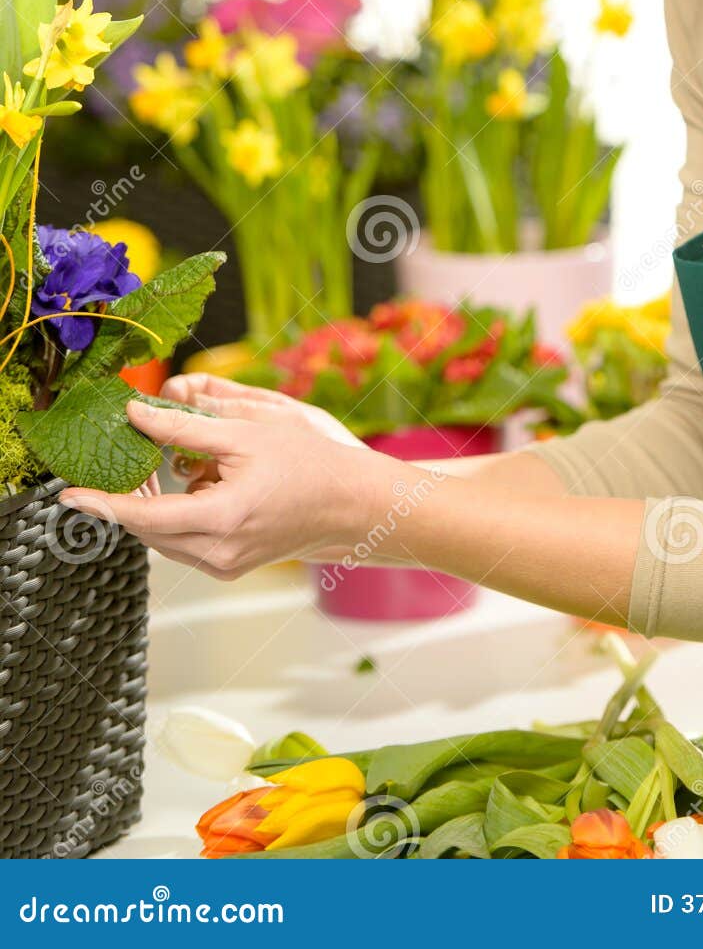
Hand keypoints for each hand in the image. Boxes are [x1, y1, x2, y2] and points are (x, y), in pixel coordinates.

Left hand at [57, 395, 393, 579]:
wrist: (356, 503)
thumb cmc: (311, 463)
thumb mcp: (247, 433)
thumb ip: (184, 427)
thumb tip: (136, 414)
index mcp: (220, 519)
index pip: (141, 516)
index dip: (100, 503)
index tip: (67, 494)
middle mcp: (218, 553)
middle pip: (147, 529)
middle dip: (126, 498)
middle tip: (113, 464)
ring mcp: (225, 565)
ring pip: (164, 538)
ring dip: (153, 506)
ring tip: (160, 469)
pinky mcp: (232, 566)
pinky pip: (186, 543)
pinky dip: (178, 516)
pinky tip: (196, 486)